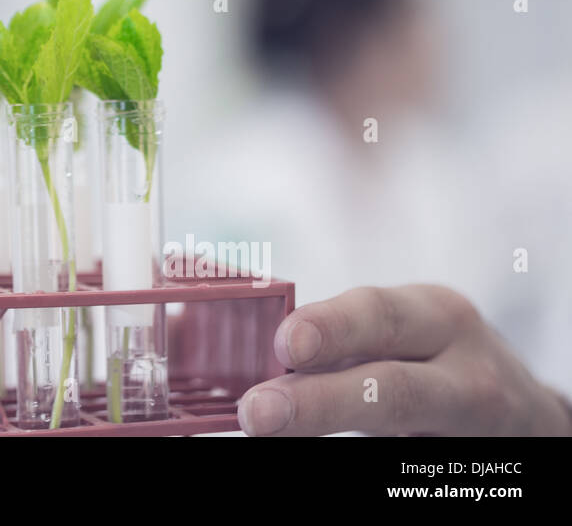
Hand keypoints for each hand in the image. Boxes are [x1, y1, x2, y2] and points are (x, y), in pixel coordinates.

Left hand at [238, 284, 571, 435]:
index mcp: (436, 316)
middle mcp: (465, 367)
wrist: (526, 415)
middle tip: (256, 410)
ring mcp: (475, 419)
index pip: (379, 315)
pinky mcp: (470, 463)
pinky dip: (363, 456)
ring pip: (402, 422)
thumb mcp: (407, 332)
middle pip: (393, 384)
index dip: (329, 327)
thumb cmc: (438, 360)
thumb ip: (346, 340)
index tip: (283, 343)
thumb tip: (258, 358)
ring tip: (268, 427)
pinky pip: (411, 467)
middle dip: (319, 397)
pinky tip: (313, 448)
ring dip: (328, 424)